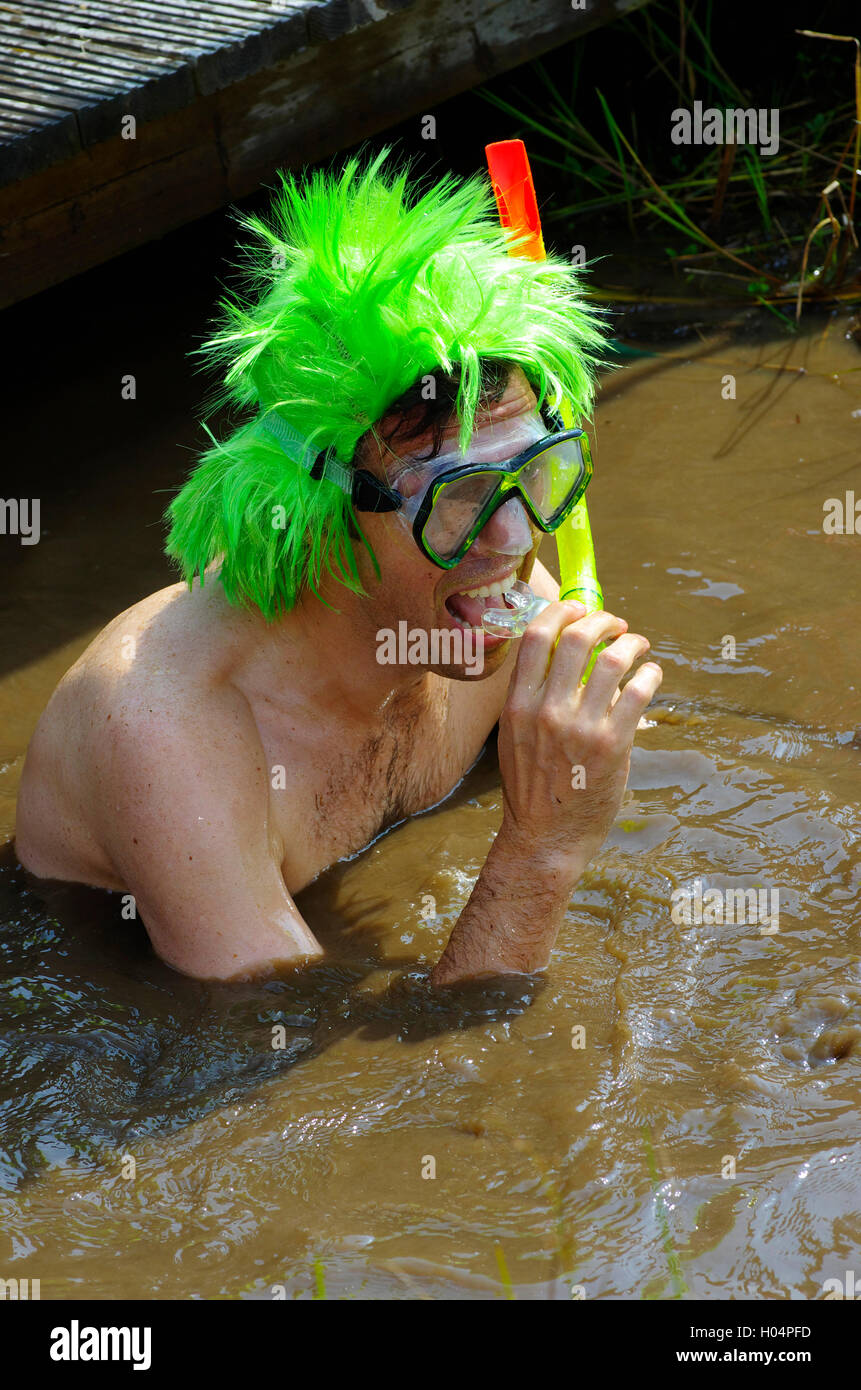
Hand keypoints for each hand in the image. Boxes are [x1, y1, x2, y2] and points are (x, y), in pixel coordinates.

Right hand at [497, 601, 661, 868]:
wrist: (545, 838)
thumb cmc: (532, 788)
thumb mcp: (517, 737)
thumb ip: (534, 697)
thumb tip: (563, 653)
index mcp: (518, 705)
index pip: (535, 638)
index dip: (561, 612)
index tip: (578, 608)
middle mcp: (546, 711)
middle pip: (577, 638)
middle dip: (602, 620)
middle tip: (615, 624)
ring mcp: (581, 728)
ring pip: (614, 660)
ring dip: (632, 643)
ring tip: (638, 645)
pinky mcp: (613, 745)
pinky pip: (639, 691)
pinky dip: (650, 673)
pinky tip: (651, 674)